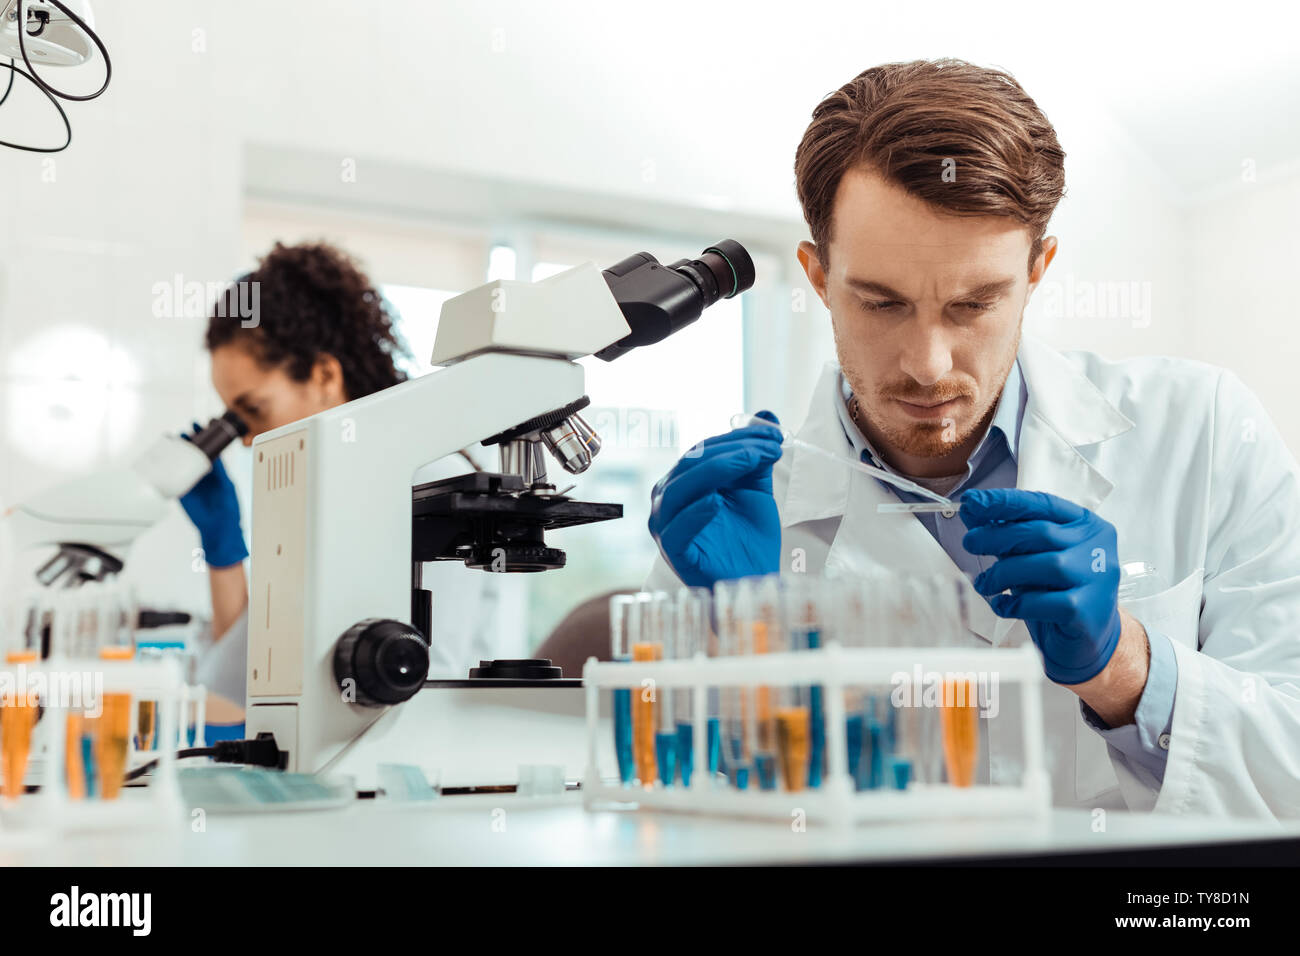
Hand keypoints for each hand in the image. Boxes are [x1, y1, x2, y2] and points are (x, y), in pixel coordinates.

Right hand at [179, 431, 247, 568]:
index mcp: (217, 471)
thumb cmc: (229, 509)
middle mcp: (204, 474)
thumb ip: (220, 473)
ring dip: (179, 449)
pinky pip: (173, 476)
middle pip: (195, 452)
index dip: (207, 436)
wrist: (218, 528)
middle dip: (191, 439)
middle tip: (188, 429)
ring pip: (183, 461)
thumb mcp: (227, 487)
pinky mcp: (182, 490)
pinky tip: (163, 455)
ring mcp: (192, 481)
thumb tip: (214, 457)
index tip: (204, 424)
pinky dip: (167, 466)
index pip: (210, 449)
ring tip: (175, 437)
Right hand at [648, 411, 783, 588]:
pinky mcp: (672, 552)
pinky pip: (676, 529)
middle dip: (734, 450)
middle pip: (692, 463)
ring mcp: (665, 526)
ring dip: (718, 470)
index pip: (704, 450)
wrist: (753, 582)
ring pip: (681, 489)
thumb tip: (768, 415)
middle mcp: (668, 499)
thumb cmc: (749, 539)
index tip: (775, 435)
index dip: (738, 439)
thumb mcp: (757, 491)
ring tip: (752, 462)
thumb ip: (757, 457)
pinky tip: (717, 502)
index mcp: (682, 481)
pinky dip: (695, 513)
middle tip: (770, 446)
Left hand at [959, 488, 1121, 684]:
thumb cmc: (1056, 591)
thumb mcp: (1033, 556)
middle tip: (970, 542)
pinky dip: (1015, 603)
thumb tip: (971, 511)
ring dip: (1003, 573)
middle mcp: (1097, 547)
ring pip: (1045, 565)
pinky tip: (1002, 606)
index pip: (1043, 504)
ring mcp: (1097, 579)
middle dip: (997, 536)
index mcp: (1086, 525)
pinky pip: (1043, 602)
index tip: (972, 502)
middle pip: (1041, 532)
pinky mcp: (1087, 611)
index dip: (1005, 501)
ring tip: (985, 583)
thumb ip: (1008, 533)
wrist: (1086, 640)